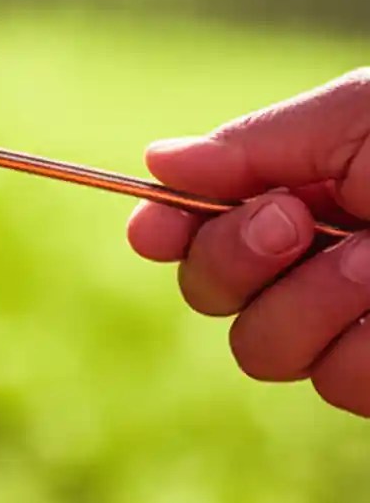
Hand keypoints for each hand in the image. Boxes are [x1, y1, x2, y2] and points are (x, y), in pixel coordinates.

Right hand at [128, 68, 369, 415]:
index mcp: (299, 196)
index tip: (154, 228)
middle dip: (235, 261)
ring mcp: (348, 328)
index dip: (163, 230)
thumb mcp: (353, 118)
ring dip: (314, 302)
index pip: (197, 228)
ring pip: (260, 350)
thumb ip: (253, 145)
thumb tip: (154, 160)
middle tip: (296, 223)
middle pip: (206, 294)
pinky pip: (336, 384)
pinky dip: (369, 346)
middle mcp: (311, 265)